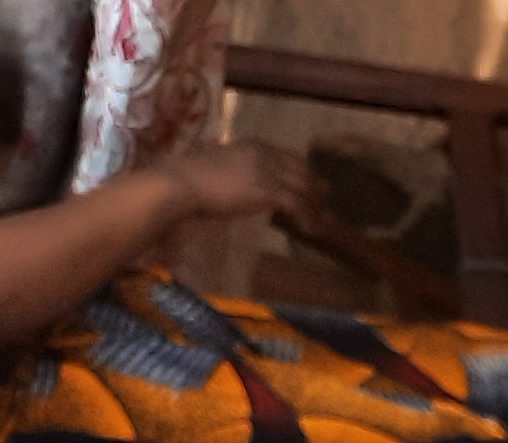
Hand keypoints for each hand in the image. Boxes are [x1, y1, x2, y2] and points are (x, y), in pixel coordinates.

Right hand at [163, 142, 315, 226]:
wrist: (181, 182)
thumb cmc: (185, 175)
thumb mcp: (209, 160)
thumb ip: (219, 159)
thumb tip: (211, 153)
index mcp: (250, 145)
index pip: (284, 154)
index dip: (299, 167)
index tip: (307, 176)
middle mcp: (263, 155)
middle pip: (300, 169)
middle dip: (315, 183)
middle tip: (325, 195)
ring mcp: (267, 172)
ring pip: (303, 189)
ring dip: (317, 207)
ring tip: (327, 221)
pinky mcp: (268, 192)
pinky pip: (298, 206)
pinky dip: (308, 219)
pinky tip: (312, 231)